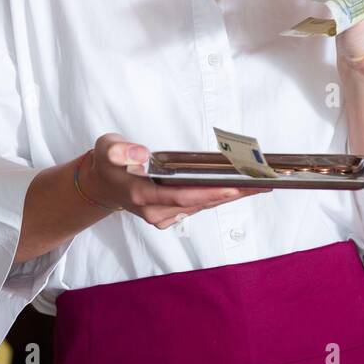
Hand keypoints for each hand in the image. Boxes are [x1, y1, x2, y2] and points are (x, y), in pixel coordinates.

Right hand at [81, 133, 258, 229]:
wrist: (102, 183)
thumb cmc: (109, 162)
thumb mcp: (107, 148)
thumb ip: (119, 150)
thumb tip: (139, 154)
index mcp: (141, 193)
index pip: (181, 196)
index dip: (209, 192)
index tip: (234, 186)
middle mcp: (154, 210)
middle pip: (199, 203)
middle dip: (231, 193)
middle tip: (261, 183)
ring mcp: (163, 215)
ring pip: (203, 206)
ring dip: (231, 197)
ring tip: (259, 185)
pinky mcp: (171, 214)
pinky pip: (200, 206)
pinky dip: (220, 197)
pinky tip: (240, 189)